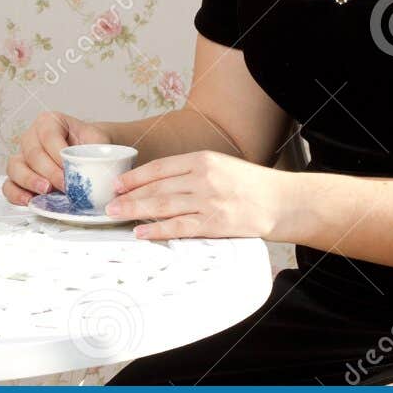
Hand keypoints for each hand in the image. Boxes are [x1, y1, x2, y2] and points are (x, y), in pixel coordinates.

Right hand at [2, 111, 111, 204]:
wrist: (87, 152)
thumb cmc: (89, 143)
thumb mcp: (97, 139)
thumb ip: (97, 149)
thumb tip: (97, 169)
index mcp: (48, 122)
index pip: (48, 136)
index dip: (58, 155)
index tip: (70, 171)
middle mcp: (31, 137)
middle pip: (31, 153)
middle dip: (47, 171)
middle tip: (63, 185)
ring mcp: (22, 156)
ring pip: (15, 167)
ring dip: (29, 181)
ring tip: (46, 192)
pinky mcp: (18, 175)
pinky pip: (9, 184)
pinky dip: (16, 194)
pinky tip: (29, 201)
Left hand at [104, 151, 286, 240]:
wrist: (282, 201)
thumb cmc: (250, 185)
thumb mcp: (220, 166)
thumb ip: (192, 171)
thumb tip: (158, 184)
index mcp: (202, 159)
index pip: (160, 167)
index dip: (135, 177)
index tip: (118, 185)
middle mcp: (203, 178)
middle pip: (157, 188)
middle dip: (129, 196)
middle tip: (110, 204)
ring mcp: (209, 201)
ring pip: (163, 206)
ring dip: (136, 211)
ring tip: (118, 216)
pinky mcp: (215, 224)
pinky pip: (179, 227)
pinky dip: (157, 230)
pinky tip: (142, 233)